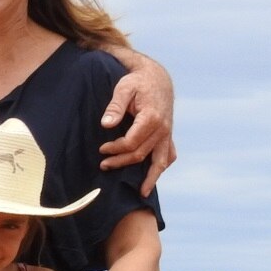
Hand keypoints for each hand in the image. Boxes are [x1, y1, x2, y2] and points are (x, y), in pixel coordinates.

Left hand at [99, 57, 176, 194]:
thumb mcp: (124, 88)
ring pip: (160, 161)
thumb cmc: (137, 82)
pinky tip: (153, 178)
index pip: (131, 143)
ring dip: (150, 177)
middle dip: (121, 162)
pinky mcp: (168, 135)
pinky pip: (168, 155)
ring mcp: (167, 133)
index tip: (102, 149)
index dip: (115, 149)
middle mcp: (162, 129)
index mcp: (151, 118)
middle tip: (104, 165)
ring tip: (142, 192)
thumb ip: (115, 106)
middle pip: (140, 154)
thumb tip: (106, 125)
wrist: (157, 78)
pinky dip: (161, 167)